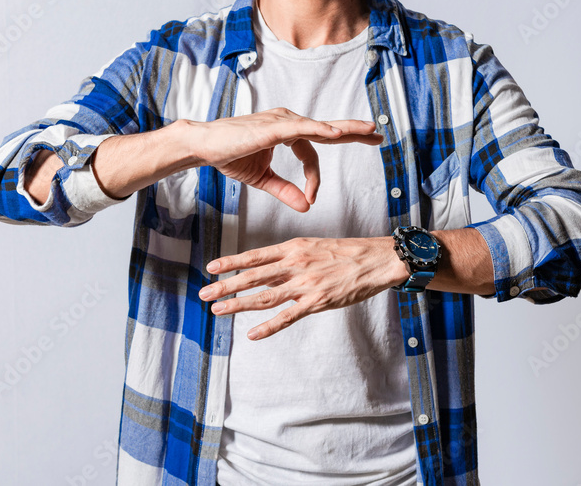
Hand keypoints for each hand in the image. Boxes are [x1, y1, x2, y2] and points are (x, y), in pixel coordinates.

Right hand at [188, 107, 382, 212]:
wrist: (204, 146)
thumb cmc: (230, 156)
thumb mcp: (263, 178)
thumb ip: (286, 190)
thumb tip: (306, 206)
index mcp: (286, 132)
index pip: (312, 154)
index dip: (314, 178)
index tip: (311, 198)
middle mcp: (288, 122)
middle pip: (328, 128)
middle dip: (354, 132)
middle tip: (378, 134)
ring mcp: (282, 121)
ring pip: (321, 126)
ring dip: (347, 128)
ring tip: (370, 130)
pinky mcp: (274, 127)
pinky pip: (303, 128)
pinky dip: (321, 130)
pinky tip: (337, 134)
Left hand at [198, 236, 407, 339]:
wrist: (375, 260)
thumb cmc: (346, 253)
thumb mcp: (314, 246)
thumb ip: (290, 258)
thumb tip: (267, 268)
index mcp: (293, 248)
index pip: (255, 256)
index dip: (231, 263)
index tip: (211, 267)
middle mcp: (295, 264)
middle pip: (253, 277)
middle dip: (226, 285)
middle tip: (204, 294)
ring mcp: (305, 284)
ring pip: (264, 296)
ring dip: (238, 304)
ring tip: (218, 310)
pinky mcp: (317, 302)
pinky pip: (287, 317)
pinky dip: (268, 327)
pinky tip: (252, 334)